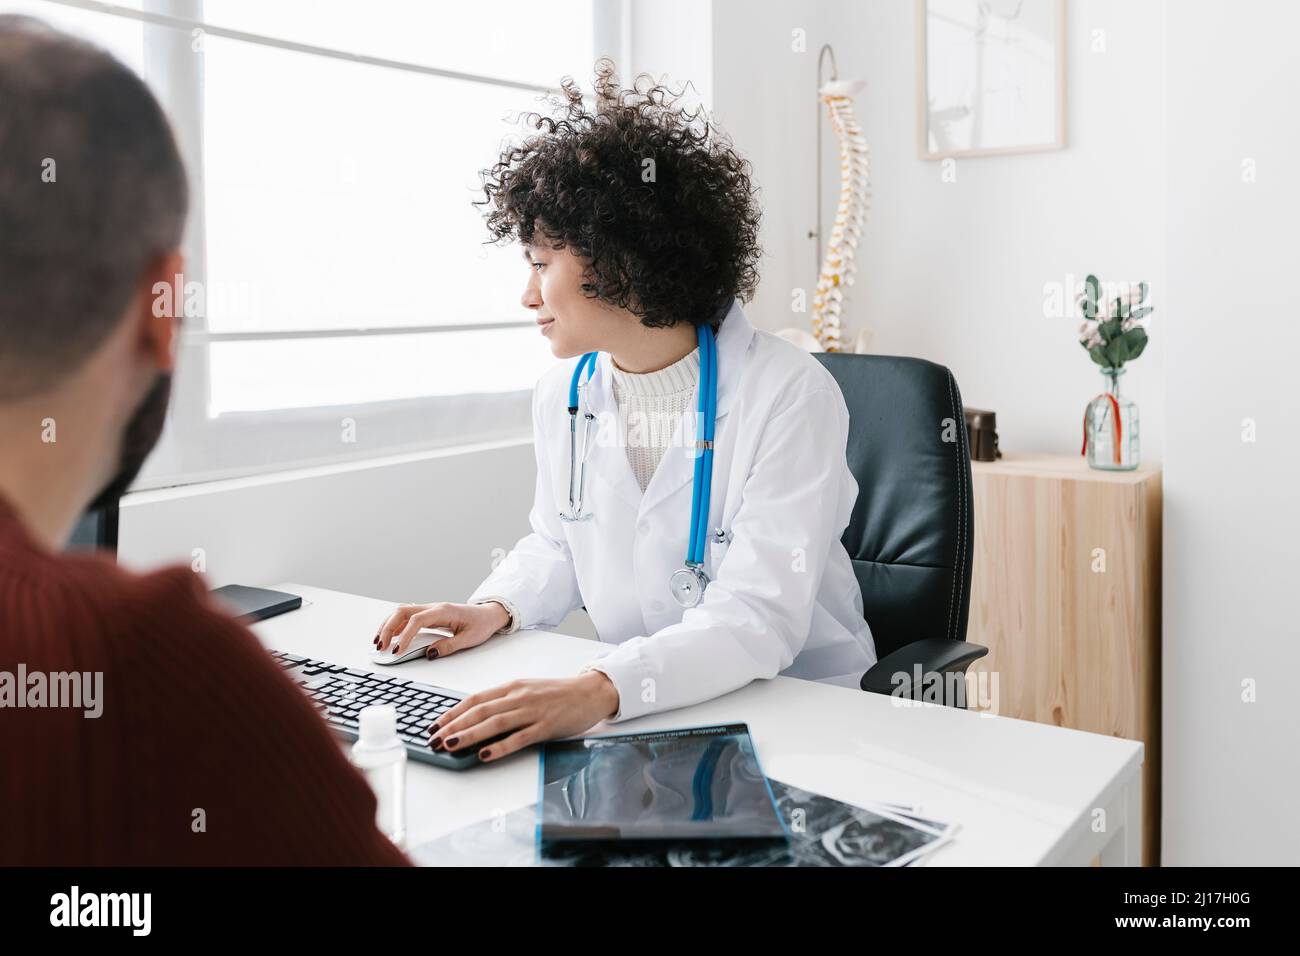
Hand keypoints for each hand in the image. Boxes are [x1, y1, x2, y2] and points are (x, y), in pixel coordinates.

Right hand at [373, 601, 508, 658]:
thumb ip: (449, 646)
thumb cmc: (481, 624)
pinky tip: (390, 637)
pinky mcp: (428, 614)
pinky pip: (407, 616)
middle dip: (388, 628)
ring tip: (379, 643)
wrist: (489, 614)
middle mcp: (434, 607)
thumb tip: (429, 654)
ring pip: (401, 612)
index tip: (397, 650)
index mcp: (444, 611)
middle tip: (380, 647)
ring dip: (388, 626)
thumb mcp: (469, 639)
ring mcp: (430, 609)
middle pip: (402, 611)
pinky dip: (395, 625)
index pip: (417, 620)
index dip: (404, 635)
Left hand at [428, 672, 619, 762]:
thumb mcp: (527, 690)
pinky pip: (519, 737)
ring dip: (469, 735)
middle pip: (480, 711)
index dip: (452, 712)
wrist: (590, 691)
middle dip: (453, 726)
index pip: (475, 699)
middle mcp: (519, 697)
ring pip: (495, 723)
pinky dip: (500, 746)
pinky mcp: (546, 727)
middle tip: (433, 739)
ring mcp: (532, 711)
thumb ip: (504, 701)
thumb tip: (475, 717)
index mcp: (512, 687)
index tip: (435, 724)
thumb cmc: (557, 694)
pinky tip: (485, 754)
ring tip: (450, 745)